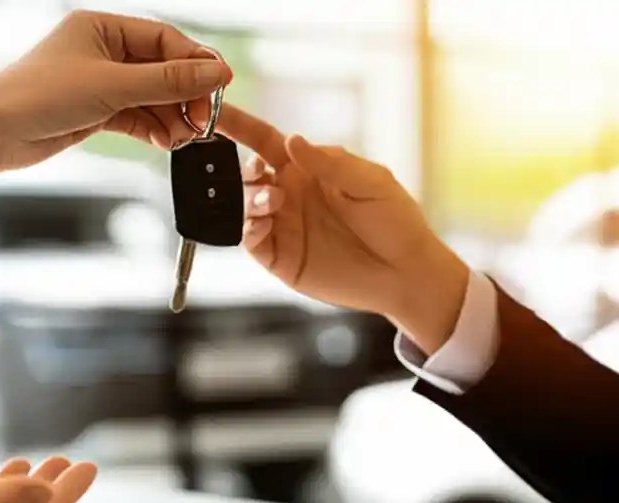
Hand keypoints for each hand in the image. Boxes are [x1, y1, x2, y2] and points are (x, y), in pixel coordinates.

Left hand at [0, 10, 231, 168]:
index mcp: (102, 27)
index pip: (164, 40)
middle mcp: (102, 51)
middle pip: (163, 70)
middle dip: (186, 96)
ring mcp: (100, 83)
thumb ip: (168, 81)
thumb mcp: (113, 86)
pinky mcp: (96, 112)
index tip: (221, 87)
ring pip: (152, 97)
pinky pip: (138, 117)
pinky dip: (154, 129)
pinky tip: (166, 142)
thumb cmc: (38, 96)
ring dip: (172, 117)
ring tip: (184, 137)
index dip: (196, 63)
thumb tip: (216, 74)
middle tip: (204, 121)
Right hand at [219, 106, 469, 354]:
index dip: (237, 125)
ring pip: (243, 206)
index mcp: (306, 169)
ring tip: (273, 202)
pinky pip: (250, 240)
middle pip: (245, 174)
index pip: (263, 141)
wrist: (405, 273)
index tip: (213, 113)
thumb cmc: (395, 221)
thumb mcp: (369, 182)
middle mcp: (288, 194)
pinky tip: (263, 223)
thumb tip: (292, 141)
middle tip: (260, 173)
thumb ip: (329, 163)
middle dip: (242, 169)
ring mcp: (282, 226)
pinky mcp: (281, 258)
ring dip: (248, 198)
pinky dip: (248, 229)